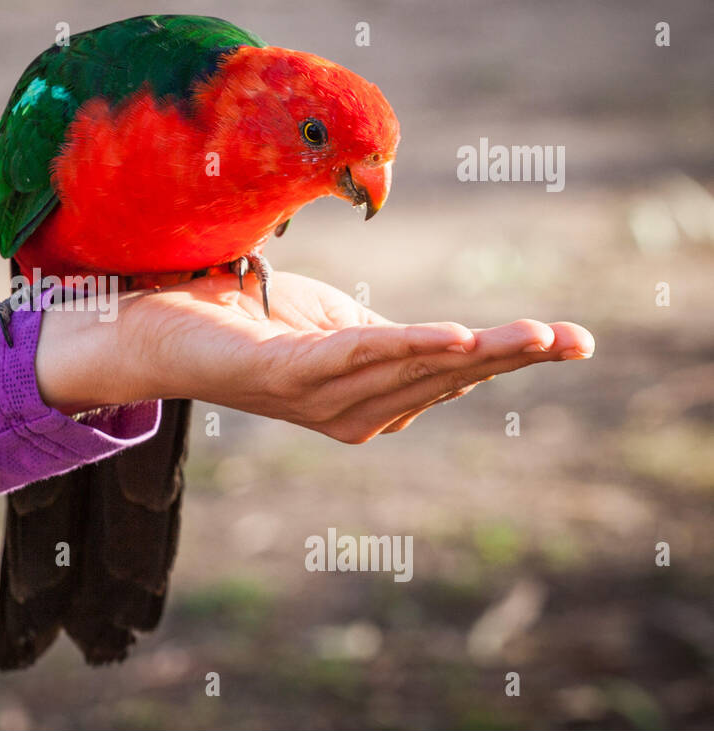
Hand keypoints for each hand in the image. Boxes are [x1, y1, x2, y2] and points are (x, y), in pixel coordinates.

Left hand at [35, 270, 593, 442]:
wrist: (156, 324)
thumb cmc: (245, 319)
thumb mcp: (333, 324)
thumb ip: (387, 341)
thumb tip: (451, 347)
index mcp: (365, 397)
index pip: (450, 375)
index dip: (508, 357)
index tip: (569, 339)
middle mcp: (347, 411)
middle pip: (444, 377)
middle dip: (511, 358)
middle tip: (574, 339)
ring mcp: (316, 399)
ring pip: (411, 369)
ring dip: (476, 353)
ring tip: (535, 336)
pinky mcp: (282, 374)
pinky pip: (354, 358)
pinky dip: (405, 347)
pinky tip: (454, 337)